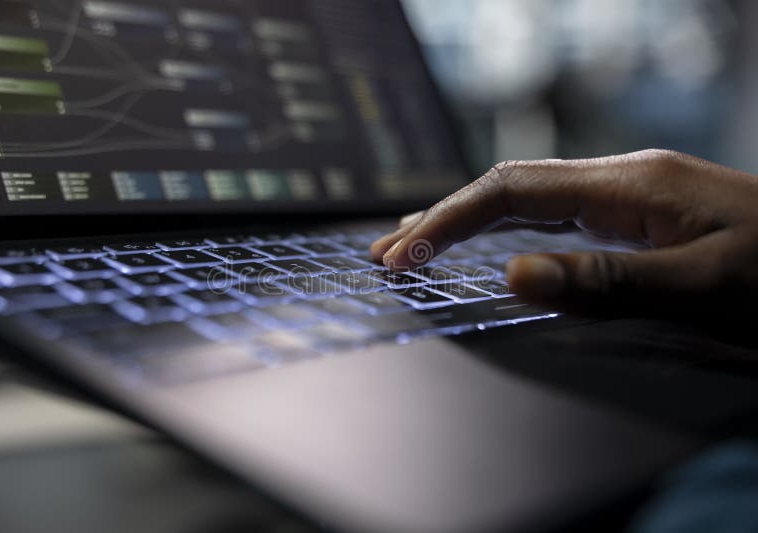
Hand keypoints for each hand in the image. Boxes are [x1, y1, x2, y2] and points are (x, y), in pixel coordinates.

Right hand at [370, 150, 757, 313]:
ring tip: (415, 246)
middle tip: (387, 253)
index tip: (404, 255)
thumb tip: (511, 273)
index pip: (512, 190)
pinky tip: (488, 245)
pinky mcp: (637, 218)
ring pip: (526, 199)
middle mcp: (620, 181)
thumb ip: (606, 281)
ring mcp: (628, 197)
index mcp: (629, 185)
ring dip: (466, 221)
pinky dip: (505, 230)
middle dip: (442, 216)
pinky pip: (553, 216)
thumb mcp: (703, 287)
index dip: (450, 219)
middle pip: (508, 187)